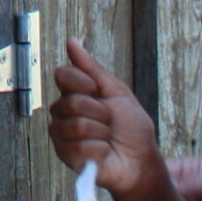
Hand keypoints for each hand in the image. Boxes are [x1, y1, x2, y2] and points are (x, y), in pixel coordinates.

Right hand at [46, 38, 164, 200]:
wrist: (140, 159)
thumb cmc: (130, 126)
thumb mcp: (117, 92)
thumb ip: (92, 68)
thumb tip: (72, 41)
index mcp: (74, 92)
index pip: (63, 74)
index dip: (84, 82)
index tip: (100, 91)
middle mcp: (63, 110)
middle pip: (72, 102)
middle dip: (100, 112)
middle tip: (110, 122)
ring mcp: (61, 133)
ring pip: (76, 125)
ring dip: (102, 133)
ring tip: (107, 138)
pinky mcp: (65, 155)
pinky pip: (78, 147)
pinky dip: (99, 149)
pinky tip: (103, 152)